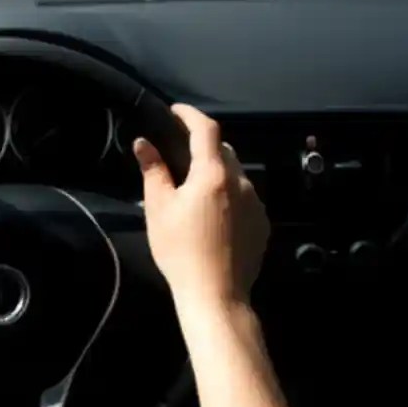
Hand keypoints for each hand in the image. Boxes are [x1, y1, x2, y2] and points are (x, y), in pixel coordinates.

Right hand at [134, 104, 269, 309]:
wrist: (216, 294)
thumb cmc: (181, 250)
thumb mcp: (158, 208)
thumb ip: (153, 171)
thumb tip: (144, 143)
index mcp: (213, 173)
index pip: (206, 128)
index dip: (190, 114)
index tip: (176, 112)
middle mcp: (241, 181)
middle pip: (224, 150)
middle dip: (204, 146)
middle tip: (181, 155)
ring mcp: (256, 203)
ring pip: (236, 174)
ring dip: (218, 172)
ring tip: (196, 190)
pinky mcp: (263, 223)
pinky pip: (246, 197)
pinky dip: (230, 195)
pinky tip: (214, 215)